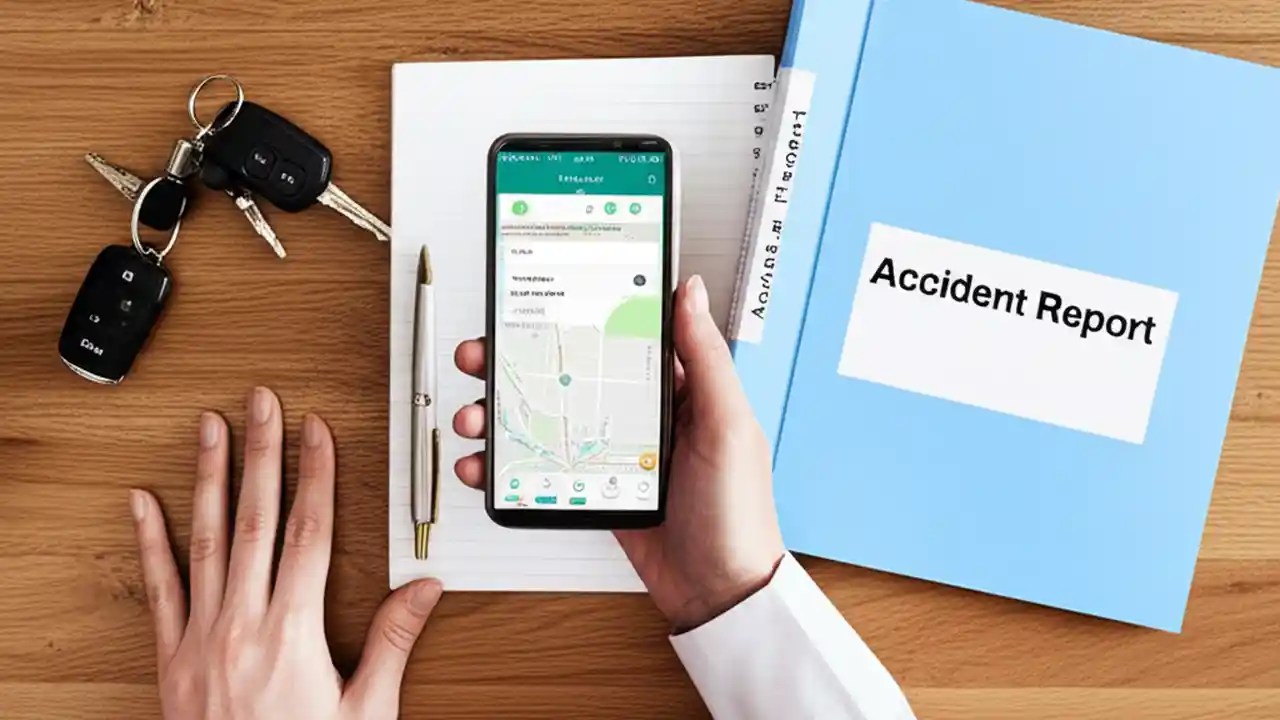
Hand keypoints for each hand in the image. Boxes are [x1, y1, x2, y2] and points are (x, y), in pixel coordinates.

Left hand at [129, 387, 442, 719]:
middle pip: (257, 521)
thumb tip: (422, 588)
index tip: (315, 431)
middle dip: (261, 454)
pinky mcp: (171, 659)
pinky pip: (159, 590)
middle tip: (259, 404)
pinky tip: (145, 502)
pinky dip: (151, 543)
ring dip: (209, 479)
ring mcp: (201, 639)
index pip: (309, 533)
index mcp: (294, 633)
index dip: (316, 475)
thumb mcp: (366, 710)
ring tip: (208, 430)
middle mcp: (242, 626)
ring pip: (207, 542)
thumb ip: (391, 643)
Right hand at [453, 275, 784, 630]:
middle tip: (483, 355)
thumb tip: (692, 291)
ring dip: (503, 413)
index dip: (575, 318)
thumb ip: (706, 357)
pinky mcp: (591, 489)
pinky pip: (542, 466)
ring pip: (546, 419)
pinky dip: (506, 465)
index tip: (536, 302)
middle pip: (568, 373)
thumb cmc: (737, 510)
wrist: (719, 592)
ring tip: (476, 417)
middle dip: (519, 363)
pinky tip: (483, 464)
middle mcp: (640, 415)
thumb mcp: (727, 424)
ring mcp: (611, 452)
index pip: (617, 337)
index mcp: (677, 390)